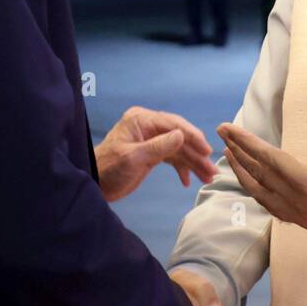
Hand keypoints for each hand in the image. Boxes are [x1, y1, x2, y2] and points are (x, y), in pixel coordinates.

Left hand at [95, 106, 217, 201]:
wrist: (95, 185)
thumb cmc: (109, 170)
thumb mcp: (133, 158)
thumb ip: (158, 147)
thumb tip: (182, 135)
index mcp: (141, 120)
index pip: (173, 124)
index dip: (192, 137)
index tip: (206, 151)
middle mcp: (148, 126)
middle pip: (179, 137)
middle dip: (196, 154)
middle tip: (211, 169)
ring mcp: (151, 140)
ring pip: (178, 149)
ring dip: (193, 163)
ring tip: (207, 177)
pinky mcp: (152, 153)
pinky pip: (172, 158)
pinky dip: (181, 168)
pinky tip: (187, 181)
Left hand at [217, 109, 306, 257]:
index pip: (268, 158)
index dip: (245, 141)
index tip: (228, 128)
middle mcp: (298, 201)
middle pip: (257, 173)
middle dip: (236, 151)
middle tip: (220, 133)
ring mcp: (299, 215)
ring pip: (259, 192)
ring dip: (241, 172)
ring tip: (229, 155)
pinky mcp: (304, 222)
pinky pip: (270, 206)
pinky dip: (255, 191)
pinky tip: (254, 185)